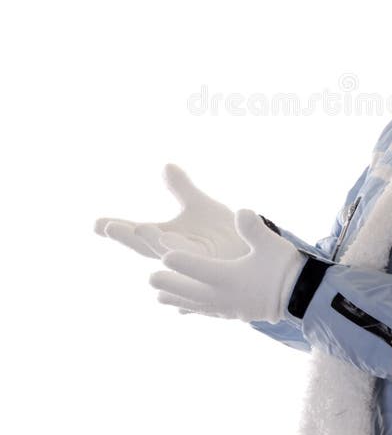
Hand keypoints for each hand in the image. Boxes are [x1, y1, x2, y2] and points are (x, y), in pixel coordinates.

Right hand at [94, 164, 249, 259]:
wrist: (251, 251)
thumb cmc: (221, 232)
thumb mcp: (199, 205)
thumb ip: (181, 188)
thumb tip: (166, 166)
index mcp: (168, 238)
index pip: (138, 233)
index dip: (119, 229)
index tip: (97, 223)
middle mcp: (176, 253)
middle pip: (147, 246)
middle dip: (129, 236)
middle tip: (109, 226)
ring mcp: (194, 262)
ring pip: (171, 254)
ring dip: (157, 243)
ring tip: (142, 229)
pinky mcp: (215, 268)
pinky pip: (200, 263)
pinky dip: (188, 257)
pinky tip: (177, 252)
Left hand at [149, 209, 304, 323]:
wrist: (304, 297)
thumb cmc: (286, 267)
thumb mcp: (271, 243)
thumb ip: (254, 228)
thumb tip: (241, 212)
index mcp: (230, 276)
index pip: (199, 267)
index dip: (181, 260)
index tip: (162, 255)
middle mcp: (225, 295)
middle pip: (190, 290)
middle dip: (170, 283)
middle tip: (150, 278)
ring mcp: (230, 307)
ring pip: (196, 305)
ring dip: (177, 299)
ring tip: (158, 298)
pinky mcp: (236, 313)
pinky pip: (208, 312)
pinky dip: (193, 309)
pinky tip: (186, 310)